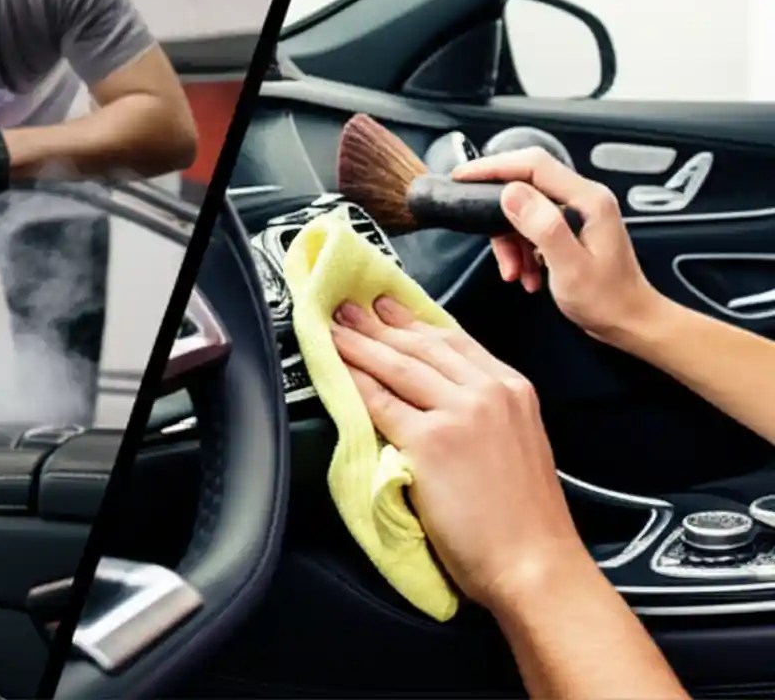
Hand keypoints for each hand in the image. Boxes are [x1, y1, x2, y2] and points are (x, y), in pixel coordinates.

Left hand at [330, 295, 589, 609]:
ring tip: (335, 329)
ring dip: (360, 343)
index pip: (454, 340)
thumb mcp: (516, 444)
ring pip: (398, 365)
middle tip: (350, 308)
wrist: (534, 562)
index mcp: (513, 390)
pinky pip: (381, 402)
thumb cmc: (524, 520)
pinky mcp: (432, 441)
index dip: (414, 321)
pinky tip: (337, 371)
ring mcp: (461, 413)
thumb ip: (483, 413)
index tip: (390, 307)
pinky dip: (355, 382)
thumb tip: (435, 398)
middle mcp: (490, 392)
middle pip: (422, 345)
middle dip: (380, 323)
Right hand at [452, 148, 663, 343]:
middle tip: (476, 226)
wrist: (629, 321)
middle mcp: (583, 200)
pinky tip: (525, 273)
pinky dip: (520, 250)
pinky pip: (531, 227)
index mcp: (587, 200)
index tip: (464, 177)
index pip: (533, 165)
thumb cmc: (608, 300)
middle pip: (526, 183)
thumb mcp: (570, 267)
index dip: (494, 167)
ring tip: (513, 270)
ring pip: (524, 210)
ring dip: (509, 240)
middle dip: (498, 210)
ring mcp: (576, 213)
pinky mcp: (568, 228)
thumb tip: (512, 194)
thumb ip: (543, 227)